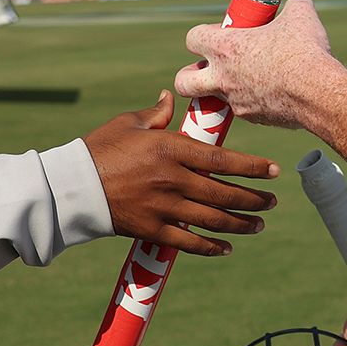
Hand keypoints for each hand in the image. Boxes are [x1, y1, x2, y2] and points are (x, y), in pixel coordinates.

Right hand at [82, 90, 277, 257]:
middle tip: (272, 201)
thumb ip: (157, 113)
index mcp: (171, 149)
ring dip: (240, 224)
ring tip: (258, 224)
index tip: (274, 171)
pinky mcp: (152, 230)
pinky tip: (226, 248)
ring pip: (213, 220)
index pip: (223, 160)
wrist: (72, 186)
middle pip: (224, 193)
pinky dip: (210, 247)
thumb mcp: (129, 123)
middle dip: (253, 199)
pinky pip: (188, 243)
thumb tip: (170, 97)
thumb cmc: (100, 148)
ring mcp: (164, 207)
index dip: (253, 167)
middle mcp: (173, 179)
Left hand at [174, 0, 336, 128]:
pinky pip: (243, 110)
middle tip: (207, 68)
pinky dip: (251, 102)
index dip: (202, 35)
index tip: (220, 33)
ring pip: (214, 99)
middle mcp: (222, 77)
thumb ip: (293, 6)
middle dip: (189, 75)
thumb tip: (297, 3)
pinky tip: (273, 92)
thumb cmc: (304, 51)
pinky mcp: (253, 118)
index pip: (192, 39)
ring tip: (248, 78)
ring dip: (224, 89)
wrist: (319, 93)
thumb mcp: (301, 15)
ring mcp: (235, 101)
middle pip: (183, 82)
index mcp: (225, 47)